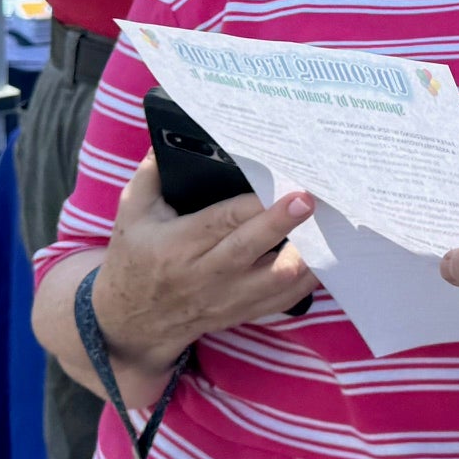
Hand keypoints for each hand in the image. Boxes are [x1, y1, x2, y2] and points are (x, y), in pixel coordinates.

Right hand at [91, 155, 320, 380]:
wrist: (131, 321)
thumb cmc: (134, 258)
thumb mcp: (131, 212)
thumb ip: (151, 174)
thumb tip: (168, 137)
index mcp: (178, 245)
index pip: (222, 223)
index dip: (258, 207)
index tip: (289, 190)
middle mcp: (205, 275)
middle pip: (253, 250)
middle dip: (286, 225)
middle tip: (313, 200)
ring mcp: (227, 298)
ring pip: (277, 282)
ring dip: (308, 254)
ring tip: (327, 226)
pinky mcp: (242, 313)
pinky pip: (284, 301)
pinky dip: (308, 279)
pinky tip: (323, 253)